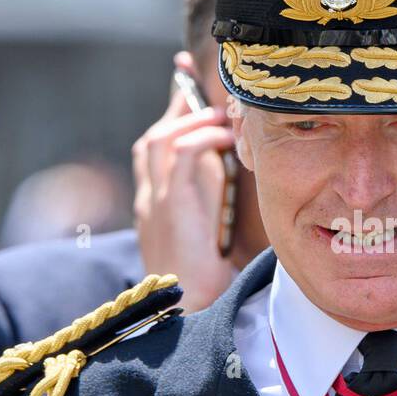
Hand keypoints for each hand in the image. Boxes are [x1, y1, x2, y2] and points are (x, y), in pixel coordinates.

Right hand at [132, 51, 236, 311]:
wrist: (189, 317)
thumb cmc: (209, 286)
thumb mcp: (214, 239)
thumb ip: (218, 209)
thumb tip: (246, 181)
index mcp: (158, 207)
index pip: (159, 148)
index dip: (174, 115)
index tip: (187, 83)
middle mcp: (150, 200)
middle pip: (156, 136)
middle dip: (179, 104)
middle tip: (200, 78)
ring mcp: (156, 202)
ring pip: (163, 138)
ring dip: (195, 119)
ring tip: (225, 114)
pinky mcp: (169, 207)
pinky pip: (182, 155)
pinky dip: (203, 138)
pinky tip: (228, 138)